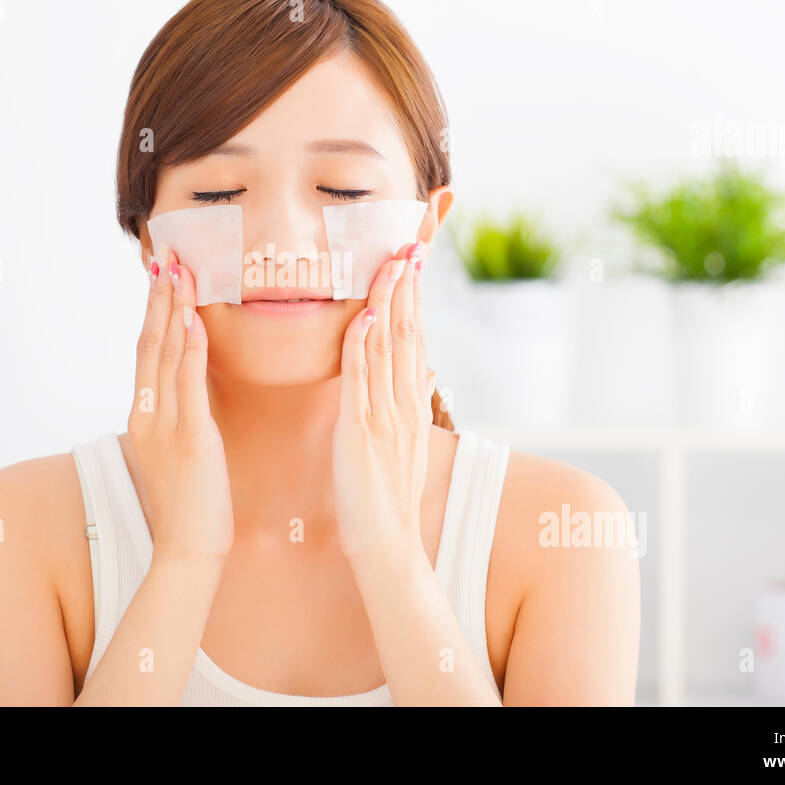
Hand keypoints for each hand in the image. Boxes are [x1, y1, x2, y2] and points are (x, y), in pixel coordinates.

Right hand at [127, 249, 233, 562]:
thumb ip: (175, 416)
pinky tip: (193, 319)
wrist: (187, 548)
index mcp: (143, 414)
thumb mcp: (175, 450)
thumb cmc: (189, 501)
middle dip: (159, 296)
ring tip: (179, 270)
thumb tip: (184, 387)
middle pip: (149, 341)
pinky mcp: (189, 438)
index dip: (154, 309)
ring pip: (164, 354)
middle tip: (166, 254)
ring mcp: (164, 424)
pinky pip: (188, 384)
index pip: (146, 349)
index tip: (161, 274)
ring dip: (172, 308)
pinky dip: (188, 348)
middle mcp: (147, 412)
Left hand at [331, 240, 433, 566]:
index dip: (415, 293)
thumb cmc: (387, 497)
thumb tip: (422, 369)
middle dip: (411, 282)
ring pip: (391, 345)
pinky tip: (368, 315)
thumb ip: (407, 401)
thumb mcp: (403, 442)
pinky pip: (364, 379)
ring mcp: (385, 414)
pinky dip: (367, 344)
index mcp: (408, 401)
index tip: (414, 255)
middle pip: (410, 329)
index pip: (414, 334)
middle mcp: (403, 401)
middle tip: (413, 239)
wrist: (388, 545)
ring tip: (395, 259)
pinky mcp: (362, 430)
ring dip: (393, 299)